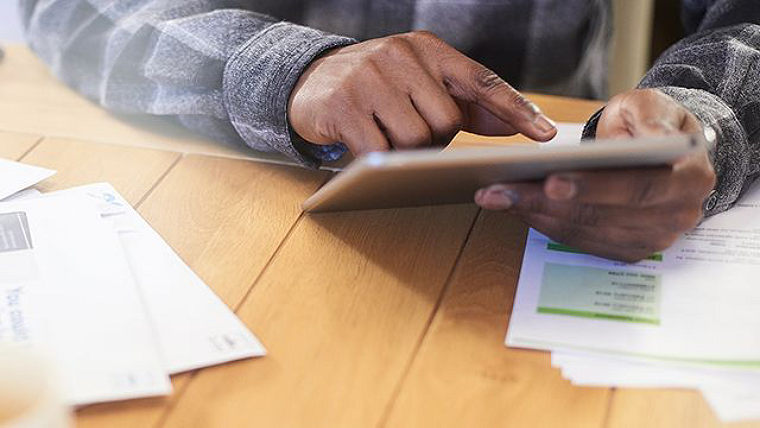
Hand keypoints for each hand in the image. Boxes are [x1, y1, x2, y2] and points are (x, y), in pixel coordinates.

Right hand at [288, 31, 556, 155]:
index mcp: (427, 48)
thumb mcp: (420, 83)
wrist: (309, 82)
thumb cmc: (377, 87)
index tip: (546, 134)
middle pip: (447, 120)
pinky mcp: (343, 105)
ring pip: (416, 138)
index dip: (515, 108)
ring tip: (390, 140)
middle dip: (437, 140)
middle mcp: (400, 55)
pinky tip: (367, 149)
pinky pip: (379, 151)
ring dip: (408, 152)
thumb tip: (516, 126)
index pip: (480, 79)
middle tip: (416, 137)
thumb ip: (467, 103)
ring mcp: (369, 78)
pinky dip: (379, 161)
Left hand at [475, 89, 715, 261]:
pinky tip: (514, 207)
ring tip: (495, 196)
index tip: (550, 181)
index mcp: (691, 178)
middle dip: (545, 203)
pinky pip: (580, 242)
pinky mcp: (628, 249)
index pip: (639, 188)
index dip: (593, 188)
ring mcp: (653, 238)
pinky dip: (544, 225)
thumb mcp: (650, 104)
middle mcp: (677, 215)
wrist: (665, 151)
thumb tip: (614, 146)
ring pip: (586, 232)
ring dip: (535, 216)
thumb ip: (640, 118)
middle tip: (500, 190)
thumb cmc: (653, 124)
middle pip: (603, 216)